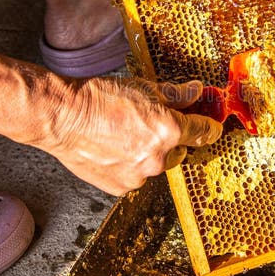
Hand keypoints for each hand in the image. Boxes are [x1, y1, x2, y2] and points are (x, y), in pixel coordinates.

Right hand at [46, 76, 221, 195]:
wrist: (64, 117)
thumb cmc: (100, 98)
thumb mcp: (144, 88)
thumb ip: (176, 94)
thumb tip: (197, 92)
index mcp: (169, 131)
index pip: (203, 133)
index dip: (209, 126)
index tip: (210, 125)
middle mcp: (158, 158)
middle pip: (179, 151)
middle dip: (171, 140)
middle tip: (151, 125)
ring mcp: (139, 176)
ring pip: (156, 166)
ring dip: (149, 154)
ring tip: (125, 136)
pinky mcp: (121, 187)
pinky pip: (135, 177)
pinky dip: (130, 166)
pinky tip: (114, 149)